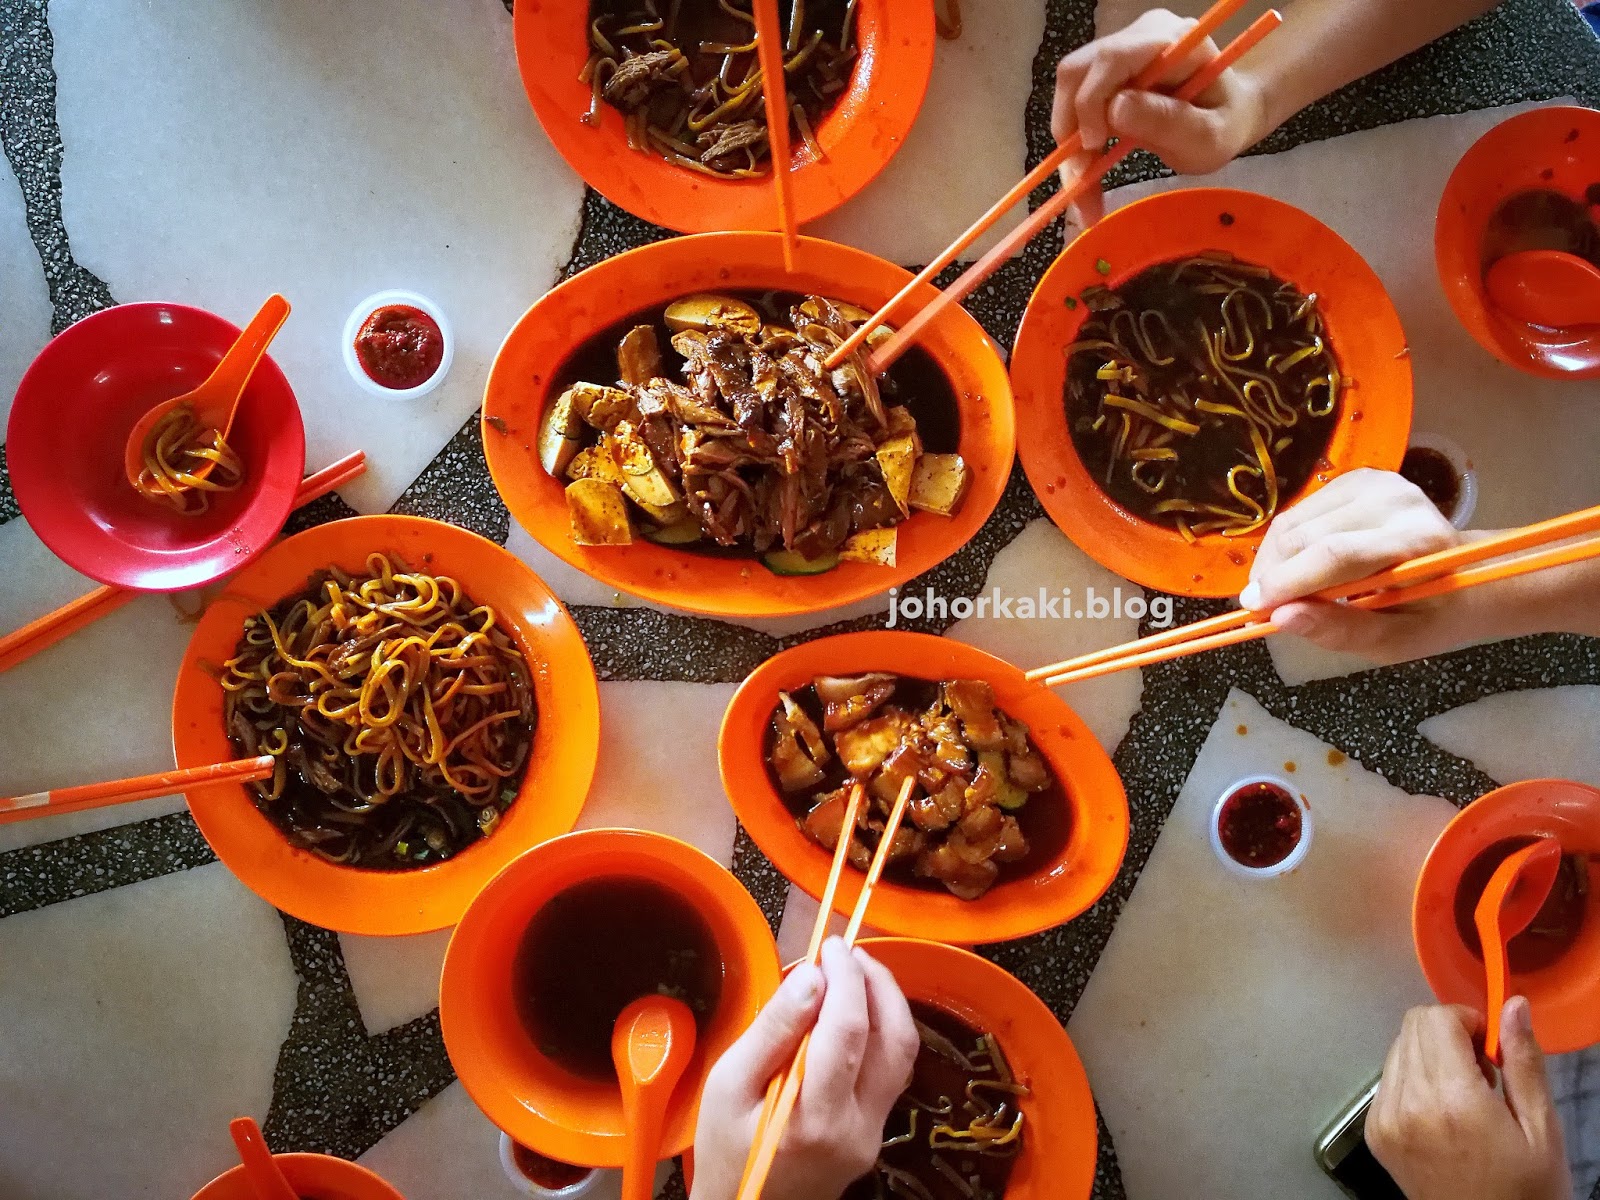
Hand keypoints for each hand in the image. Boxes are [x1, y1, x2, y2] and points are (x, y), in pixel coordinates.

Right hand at [689, 938, 919, 1199]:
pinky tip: (853, 1013)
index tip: (831, 945)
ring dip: (887, 1005)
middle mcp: (858, 1127)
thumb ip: (773, 1029)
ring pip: (903, 1055)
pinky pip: (891, 1072)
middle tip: (850, 953)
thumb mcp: (727, 1085)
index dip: (846, 977)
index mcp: (816, 1117)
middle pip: (894, 1040)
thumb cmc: (724, 1152)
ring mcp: (873, 1134)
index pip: (848, 1030)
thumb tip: (812, 976)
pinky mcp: (876, 1134)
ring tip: (855, 974)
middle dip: (878, 983)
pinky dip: (880, 1031)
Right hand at [1050, 8, 1267, 224]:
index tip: (1094, 148)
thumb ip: (1168, 123)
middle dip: (1069, 128)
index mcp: (1171, 43)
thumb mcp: (1209, 137)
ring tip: (1083, 179)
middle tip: (1079, 180)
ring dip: (1068, 137)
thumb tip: (1115, 108)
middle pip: (1078, 71)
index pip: (1110, 60)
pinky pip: (1077, 96)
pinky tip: (1088, 165)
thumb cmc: (1227, 124)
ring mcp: (1122, 47)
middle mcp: (1140, 35)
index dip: (1090, 103)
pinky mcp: (1110, 67)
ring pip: (1070, 87)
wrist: (1233, 111)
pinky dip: (1075, 136)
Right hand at [1238, 469, 1475, 663]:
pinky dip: (1283, 546)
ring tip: (1279, 591)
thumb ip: (1340, 630)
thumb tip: (1280, 617)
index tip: (1251, 610)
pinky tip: (1296, 568)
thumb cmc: (1430, 614)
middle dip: (1273, 575)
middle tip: (1262, 609)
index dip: (1286, 582)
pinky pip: (1296, 513)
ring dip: (1273, 562)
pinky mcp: (1355, 478)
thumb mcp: (1396, 640)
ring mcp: (1374, 482)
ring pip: (1292, 522)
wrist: (1462, 571)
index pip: (1335, 554)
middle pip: (1306, 535)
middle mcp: (1395, 499)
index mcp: (1416, 540)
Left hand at [1366, 1000, 1571, 1199]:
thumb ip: (1523, 1061)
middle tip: (1483, 1071)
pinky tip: (1443, 1110)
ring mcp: (1384, 1119)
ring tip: (1465, 1093)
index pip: (1435, 1018)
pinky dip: (1414, 1079)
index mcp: (1451, 1099)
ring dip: (1430, 1055)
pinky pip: (1388, 1079)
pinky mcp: (1375, 1132)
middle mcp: (1407, 1104)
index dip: (1467, 1020)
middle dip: (1449, 1034)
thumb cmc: (1525, 1190)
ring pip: (1398, 1048)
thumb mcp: (1541, 1129)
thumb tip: (1512, 1006)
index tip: (1491, 1047)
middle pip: (1413, 1026)